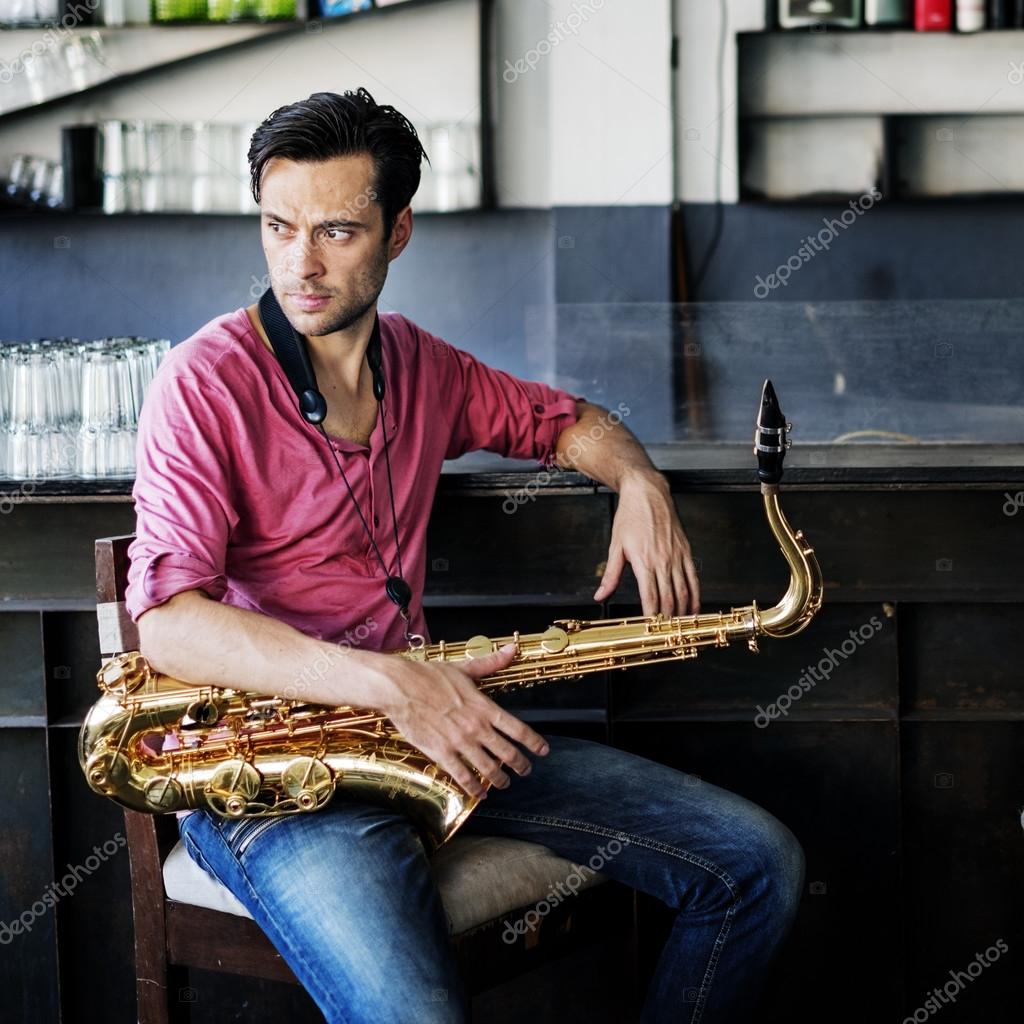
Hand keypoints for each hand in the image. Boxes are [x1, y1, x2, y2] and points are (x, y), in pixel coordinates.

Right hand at [376, 643, 548, 799]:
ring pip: (488, 768)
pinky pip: (463, 776)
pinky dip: (474, 787)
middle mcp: (476, 727)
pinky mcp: (441, 753)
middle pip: (507, 753)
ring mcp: (459, 742)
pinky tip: (480, 793)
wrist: (400, 688)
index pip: (518, 728)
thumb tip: (511, 650)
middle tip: (526, 771)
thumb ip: (490, 664)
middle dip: (521, 765)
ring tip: (505, 784)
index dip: (534, 742)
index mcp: (484, 707)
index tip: (543, 751)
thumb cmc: (430, 676)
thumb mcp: (464, 669)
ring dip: (500, 779)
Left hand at [593, 469, 700, 617]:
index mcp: (644, 562)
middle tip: (666, 636)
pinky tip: (693, 608)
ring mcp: (677, 557)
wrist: (648, 493)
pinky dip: (695, 596)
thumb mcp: (616, 546)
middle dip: (668, 621)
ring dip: (683, 613)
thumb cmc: (630, 516)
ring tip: (680, 628)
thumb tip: (601, 595)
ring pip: (684, 592)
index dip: (652, 618)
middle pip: (670, 599)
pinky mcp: (686, 551)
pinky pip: (694, 579)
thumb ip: (611, 575)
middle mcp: (663, 561)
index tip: (651, 631)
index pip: (650, 598)